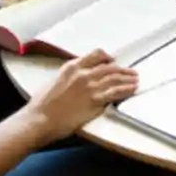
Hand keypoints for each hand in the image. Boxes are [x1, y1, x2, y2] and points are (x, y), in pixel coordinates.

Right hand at [22, 50, 137, 142]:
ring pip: (115, 78)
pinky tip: (132, 89)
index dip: (107, 57)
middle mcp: (83, 74)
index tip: (113, 60)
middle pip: (109, 67)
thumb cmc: (42, 105)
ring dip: (128, 78)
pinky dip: (126, 89)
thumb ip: (69, 77)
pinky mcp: (95, 100)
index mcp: (72, 67)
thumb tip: (77, 80)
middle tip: (130, 72)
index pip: (95, 55)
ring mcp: (90, 86)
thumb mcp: (54, 82)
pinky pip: (115, 92)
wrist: (39, 119)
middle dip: (121, 69)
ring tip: (135, 79)